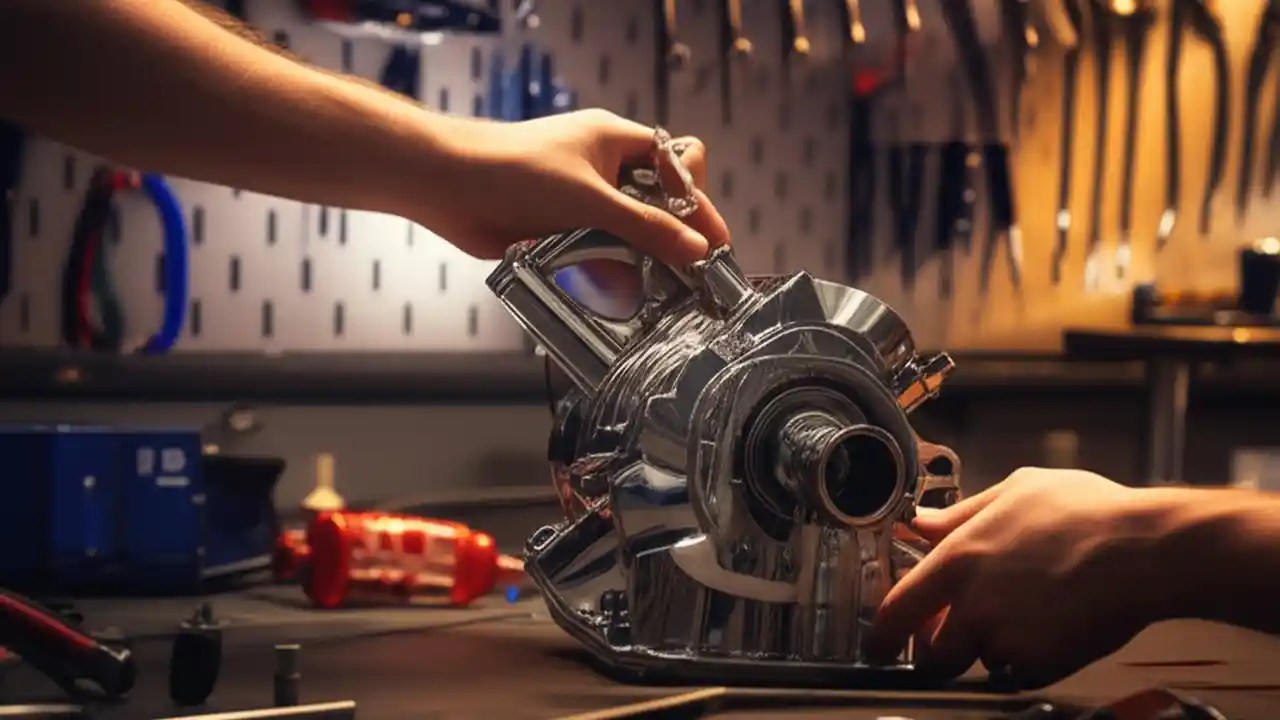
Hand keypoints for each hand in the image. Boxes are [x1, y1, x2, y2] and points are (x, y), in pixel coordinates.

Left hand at [418, 109, 729, 265]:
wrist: (447, 185)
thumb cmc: (513, 170)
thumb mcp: (591, 200)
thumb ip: (647, 227)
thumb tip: (696, 247)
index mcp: (616, 142)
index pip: (678, 165)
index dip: (697, 201)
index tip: (711, 242)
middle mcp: (603, 169)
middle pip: (656, 202)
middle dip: (672, 235)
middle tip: (691, 273)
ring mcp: (580, 200)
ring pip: (627, 232)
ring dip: (639, 258)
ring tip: (661, 290)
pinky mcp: (559, 229)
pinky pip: (596, 251)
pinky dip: (607, 270)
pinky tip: (616, 291)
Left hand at [867, 468, 1169, 688]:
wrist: (1147, 552)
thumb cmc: (1087, 514)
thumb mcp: (1014, 492)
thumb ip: (958, 514)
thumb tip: (920, 522)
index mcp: (959, 560)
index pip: (898, 609)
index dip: (883, 634)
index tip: (879, 643)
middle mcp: (974, 606)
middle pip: (933, 653)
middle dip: (939, 650)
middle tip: (956, 634)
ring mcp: (1007, 640)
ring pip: (979, 662)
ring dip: (989, 650)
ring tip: (1025, 616)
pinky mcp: (1041, 665)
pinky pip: (1018, 673)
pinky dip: (1027, 661)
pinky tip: (1051, 627)